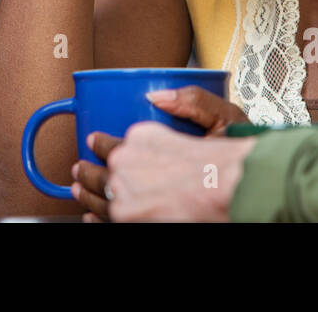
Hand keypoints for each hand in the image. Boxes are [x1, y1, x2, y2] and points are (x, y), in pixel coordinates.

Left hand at [70, 89, 249, 219]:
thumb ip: (189, 100)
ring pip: (99, 199)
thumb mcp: (220, 115)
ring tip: (81, 193)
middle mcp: (126, 168)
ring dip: (88, 195)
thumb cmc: (231, 162)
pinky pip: (107, 221)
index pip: (111, 144)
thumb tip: (157, 96)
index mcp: (142, 139)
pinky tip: (93, 216)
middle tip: (80, 170)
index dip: (100, 145)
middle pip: (100, 174)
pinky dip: (97, 218)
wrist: (237, 191)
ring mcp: (126, 199)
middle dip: (87, 172)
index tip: (95, 143)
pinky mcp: (132, 221)